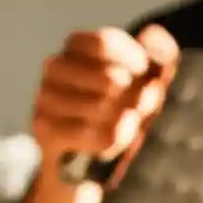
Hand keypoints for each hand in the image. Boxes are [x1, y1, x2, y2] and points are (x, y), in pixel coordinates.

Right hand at [32, 25, 179, 160]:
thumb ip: (159, 55)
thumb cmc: (123, 111)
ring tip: (131, 125)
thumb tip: (155, 40)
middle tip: (145, 108)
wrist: (89, 162)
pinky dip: (111, 139)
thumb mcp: (148, 81)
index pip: (105, 43)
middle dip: (137, 98)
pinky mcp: (43, 127)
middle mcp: (56, 66)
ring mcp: (45, 96)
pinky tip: (115, 139)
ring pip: (101, 107)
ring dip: (127, 121)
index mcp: (77, 47)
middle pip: (110, 78)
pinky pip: (88, 133)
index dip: (135, 62)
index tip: (144, 75)